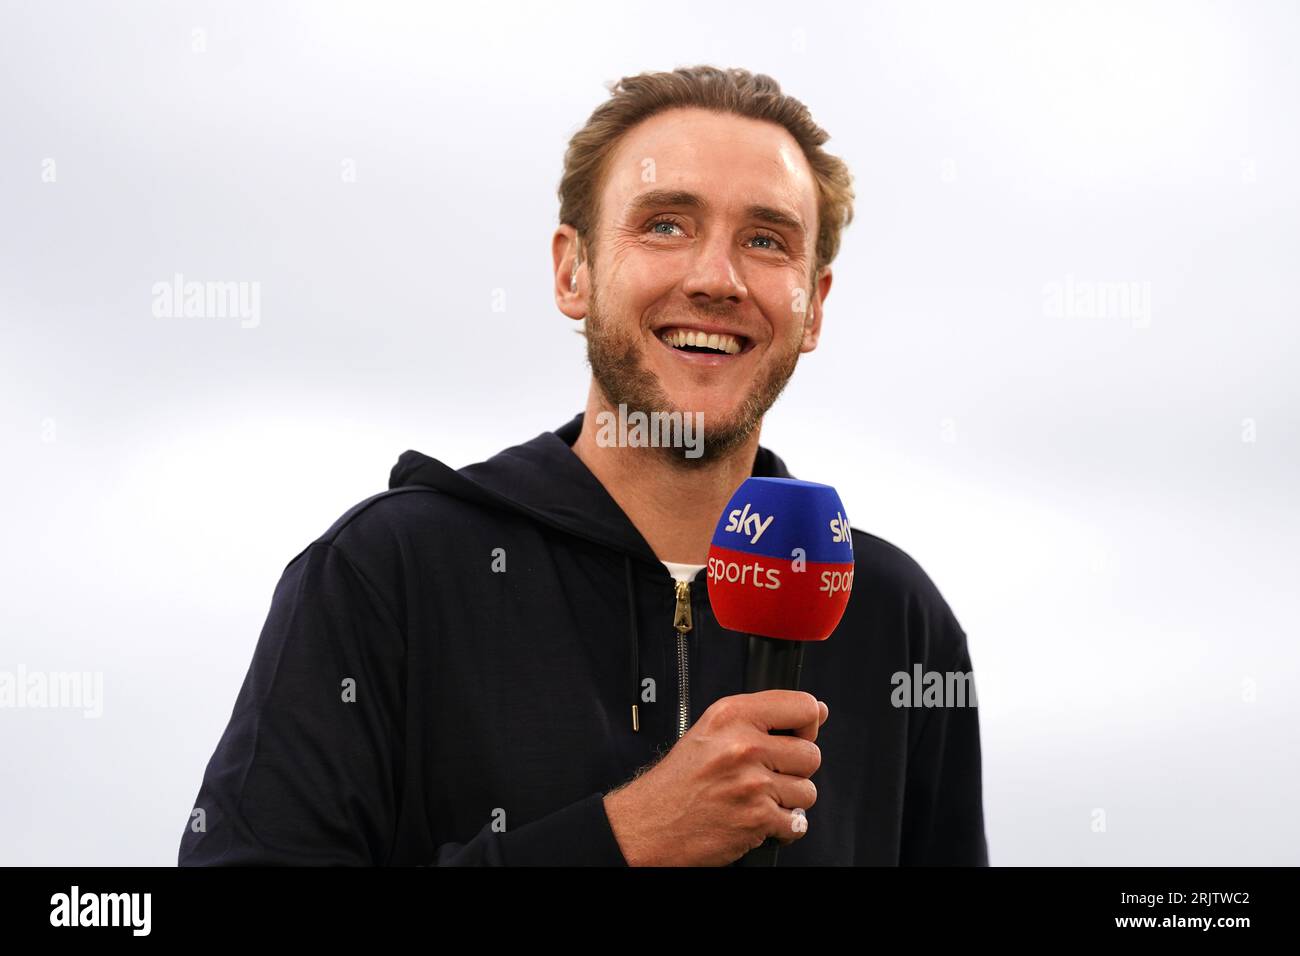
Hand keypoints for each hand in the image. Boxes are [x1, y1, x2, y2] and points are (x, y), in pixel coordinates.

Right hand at [603, 691, 827, 865]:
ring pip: (808, 791)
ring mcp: (751, 783)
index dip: (807, 723)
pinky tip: (758, 819)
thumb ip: (764, 716)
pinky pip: (798, 823)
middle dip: (794, 770)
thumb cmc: (679, 780)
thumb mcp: (713, 730)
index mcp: (732, 715)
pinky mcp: (757, 818)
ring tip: (757, 798)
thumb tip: (817, 710)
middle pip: (811, 754)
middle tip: (766, 775)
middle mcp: (743, 745)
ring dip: (788, 801)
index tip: (798, 734)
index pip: (802, 705)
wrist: (649, 823)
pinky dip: (782, 827)